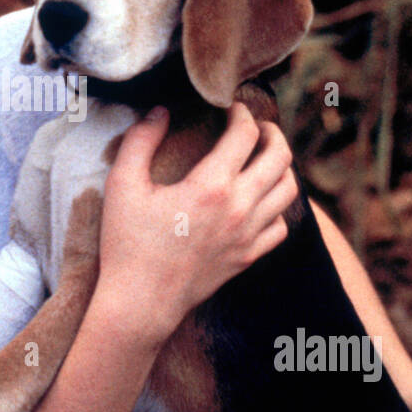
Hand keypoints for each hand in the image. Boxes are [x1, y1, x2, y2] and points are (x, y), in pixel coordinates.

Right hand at [95, 102, 296, 346]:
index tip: (230, 108)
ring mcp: (248, 235)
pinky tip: (258, 200)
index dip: (241, 113)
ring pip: (289, 190)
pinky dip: (276, 206)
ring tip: (263, 158)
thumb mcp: (122, 185)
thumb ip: (140, 140)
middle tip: (256, 127)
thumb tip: (160, 111)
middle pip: (280, 157)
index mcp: (211, 185)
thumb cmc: (128, 244)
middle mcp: (239, 208)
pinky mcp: (248, 257)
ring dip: (281, 167)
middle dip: (272, 133)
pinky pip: (280, 225)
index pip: (245, 134)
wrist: (141, 303)